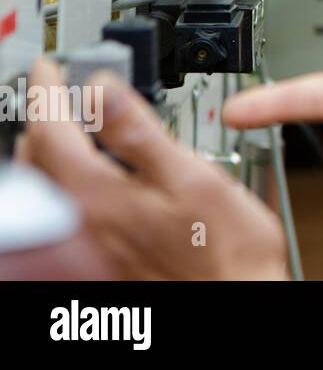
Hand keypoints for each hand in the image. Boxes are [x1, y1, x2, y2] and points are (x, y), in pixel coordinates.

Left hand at [19, 56, 287, 279]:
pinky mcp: (101, 259)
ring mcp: (88, 244)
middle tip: (59, 90)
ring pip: (49, 187)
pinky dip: (68, 181)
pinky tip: (93, 179)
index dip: (49, 90)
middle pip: (39, 159)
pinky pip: (66, 210)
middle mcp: (81, 223)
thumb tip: (105, 89)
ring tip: (71, 126)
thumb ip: (141, 133)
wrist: (235, 303)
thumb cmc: (226, 253)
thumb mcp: (194, 178)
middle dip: (45, 118)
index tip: (50, 67)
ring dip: (53, 150)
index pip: (53, 129)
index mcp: (99, 195)